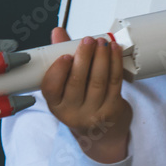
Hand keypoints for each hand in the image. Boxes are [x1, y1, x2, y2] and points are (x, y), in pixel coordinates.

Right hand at [41, 27, 132, 163]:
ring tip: (102, 42)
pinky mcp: (113, 109)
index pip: (50, 88)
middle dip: (84, 57)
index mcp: (56, 104)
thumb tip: (58, 32)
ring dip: (101, 57)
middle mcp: (73, 112)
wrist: (101, 132)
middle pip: (77, 82)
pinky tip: (114, 51)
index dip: (58, 71)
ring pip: (98, 80)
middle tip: (87, 40)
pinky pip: (115, 82)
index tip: (65, 56)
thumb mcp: (65, 86)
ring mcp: (94, 113)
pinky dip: (115, 63)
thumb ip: (61, 57)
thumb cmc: (80, 103)